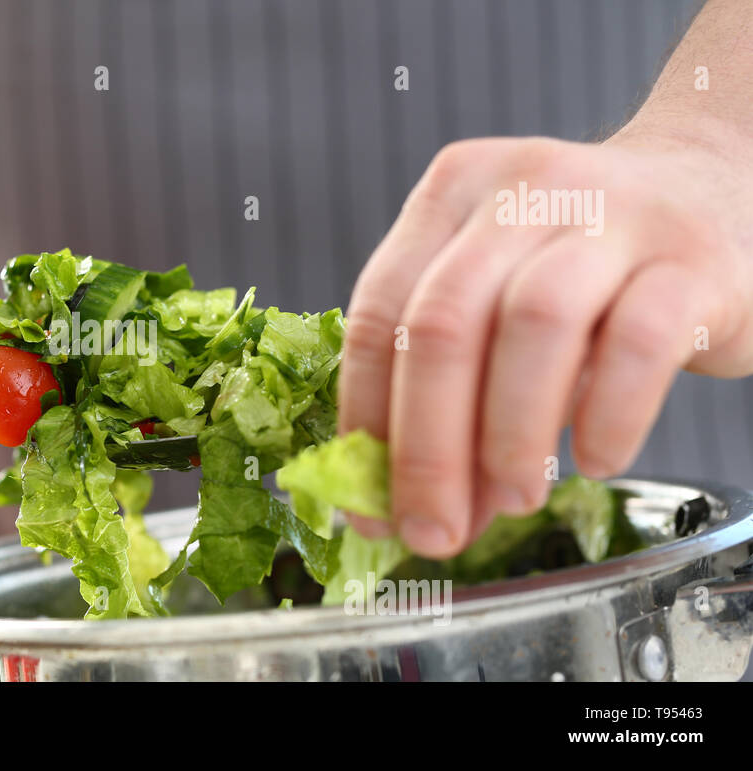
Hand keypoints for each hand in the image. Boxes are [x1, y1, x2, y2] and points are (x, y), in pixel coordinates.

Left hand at [338, 131, 752, 556]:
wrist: (714, 196)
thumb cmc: (582, 272)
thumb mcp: (497, 300)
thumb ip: (448, 388)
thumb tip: (407, 508)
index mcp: (450, 193)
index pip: (378, 311)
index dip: (365, 420)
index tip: (369, 507)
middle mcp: (523, 189)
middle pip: (443, 323)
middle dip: (428, 448)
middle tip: (435, 530)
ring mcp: (612, 213)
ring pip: (533, 323)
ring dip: (511, 434)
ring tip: (513, 499)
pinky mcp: (692, 260)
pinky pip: (638, 343)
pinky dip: (607, 417)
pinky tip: (595, 460)